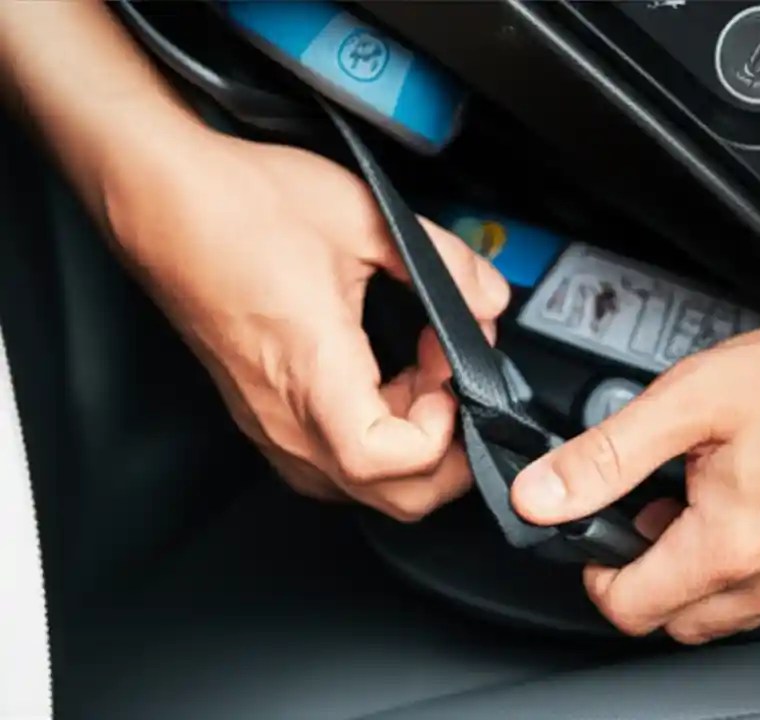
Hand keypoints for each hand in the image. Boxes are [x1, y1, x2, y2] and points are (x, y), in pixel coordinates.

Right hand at [103, 127, 509, 519]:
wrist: (163, 201)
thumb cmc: (242, 205)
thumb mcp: (365, 215)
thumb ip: (444, 262)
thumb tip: (489, 299)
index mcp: (312, 368)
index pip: (384, 461)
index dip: (440, 433)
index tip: (453, 376)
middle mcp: (285, 414)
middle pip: (387, 496)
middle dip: (444, 455)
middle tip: (456, 386)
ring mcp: (268, 422)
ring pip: (359, 486)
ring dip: (410, 447)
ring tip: (422, 373)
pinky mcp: (261, 414)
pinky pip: (331, 461)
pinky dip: (375, 437)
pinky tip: (387, 378)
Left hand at [512, 283, 759, 642]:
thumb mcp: (693, 400)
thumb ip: (607, 454)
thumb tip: (544, 493)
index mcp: (731, 546)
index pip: (631, 609)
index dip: (598, 572)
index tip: (599, 535)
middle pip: (679, 620)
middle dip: (649, 576)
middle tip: (653, 509)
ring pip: (731, 611)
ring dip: (701, 571)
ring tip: (709, 494)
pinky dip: (751, 564)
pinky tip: (759, 500)